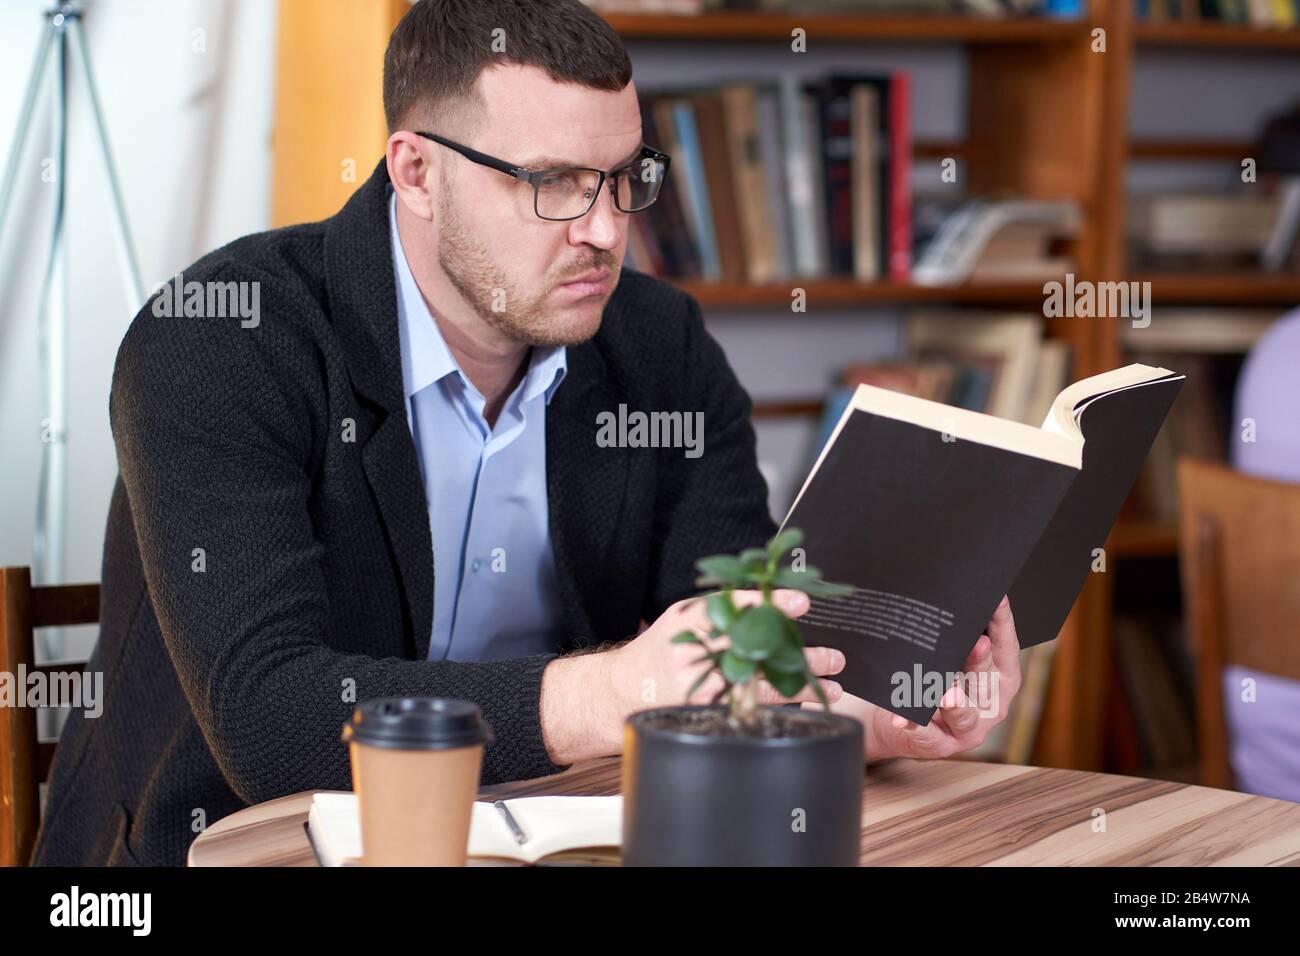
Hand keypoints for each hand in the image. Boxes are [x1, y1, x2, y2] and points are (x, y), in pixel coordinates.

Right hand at [540, 589, 846, 763]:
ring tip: (833, 681)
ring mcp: (699, 685)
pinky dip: (782, 703)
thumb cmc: (661, 648)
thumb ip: (718, 606)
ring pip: (759, 682)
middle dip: (796, 652)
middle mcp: (694, 651)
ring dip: (798, 682)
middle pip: (754, 649)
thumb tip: (768, 594)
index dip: (770, 603)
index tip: (801, 602)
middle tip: (833, 654)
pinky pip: (749, 707)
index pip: (732, 606)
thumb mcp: (682, 617)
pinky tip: (807, 702)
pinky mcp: (704, 711)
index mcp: (688, 619)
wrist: (623, 689)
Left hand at [810, 595, 1021, 761]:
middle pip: (986, 676)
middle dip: (979, 659)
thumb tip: (944, 594)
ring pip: (964, 713)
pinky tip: (903, 719)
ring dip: (955, 703)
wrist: (897, 721)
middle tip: (976, 642)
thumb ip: (955, 636)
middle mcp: (992, 701)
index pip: (1005, 643)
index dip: (1002, 621)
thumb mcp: (948, 656)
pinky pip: (927, 734)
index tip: (995, 597)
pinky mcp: (942, 745)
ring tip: (947, 694)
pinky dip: (914, 726)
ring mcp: (970, 727)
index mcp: (1000, 674)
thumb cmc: (928, 679)